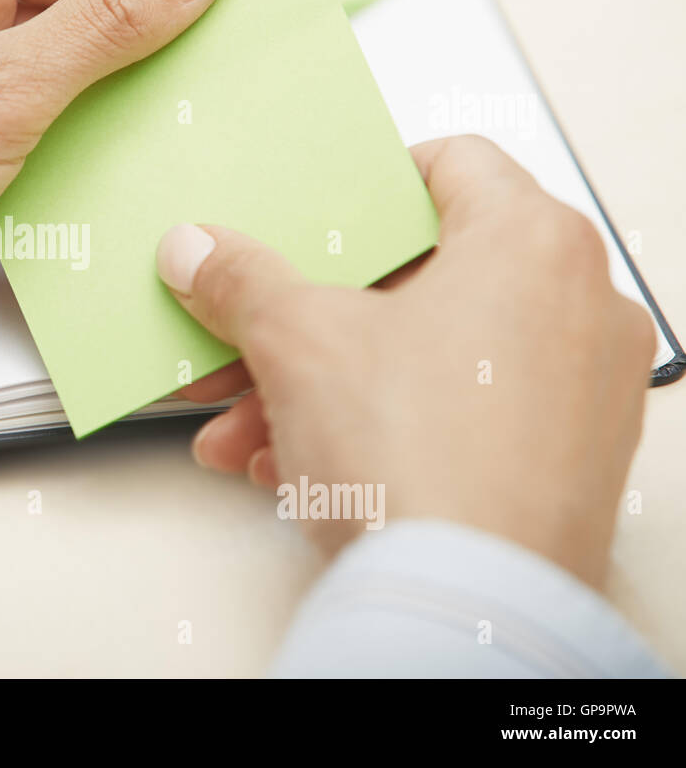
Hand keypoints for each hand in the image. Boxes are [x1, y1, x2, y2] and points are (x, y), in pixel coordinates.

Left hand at [0, 0, 238, 398]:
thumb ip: (109, 22)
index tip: (240, 33)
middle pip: (83, 16)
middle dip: (144, 65)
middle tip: (214, 105)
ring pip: (64, 89)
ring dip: (111, 126)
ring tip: (170, 156)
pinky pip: (34, 145)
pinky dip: (73, 169)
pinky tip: (115, 196)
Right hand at [157, 135, 654, 587]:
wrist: (466, 611)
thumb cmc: (421, 462)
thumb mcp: (297, 344)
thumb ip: (241, 281)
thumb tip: (198, 251)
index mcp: (530, 242)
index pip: (450, 164)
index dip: (366, 186)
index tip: (314, 220)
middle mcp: (575, 305)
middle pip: (417, 281)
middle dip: (306, 319)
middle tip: (248, 338)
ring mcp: (577, 389)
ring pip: (424, 359)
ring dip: (321, 385)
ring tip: (247, 425)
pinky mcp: (561, 461)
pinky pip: (453, 418)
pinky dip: (374, 430)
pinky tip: (297, 466)